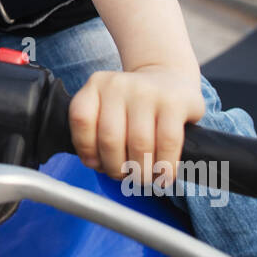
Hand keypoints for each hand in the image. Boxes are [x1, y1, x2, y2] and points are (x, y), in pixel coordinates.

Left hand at [67, 66, 205, 182]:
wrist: (171, 79)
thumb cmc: (135, 106)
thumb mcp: (108, 109)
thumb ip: (95, 133)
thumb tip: (95, 164)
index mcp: (97, 86)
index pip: (81, 120)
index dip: (87, 150)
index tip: (97, 164)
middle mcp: (119, 85)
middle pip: (110, 138)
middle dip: (116, 168)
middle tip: (125, 175)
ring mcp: (147, 91)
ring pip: (138, 144)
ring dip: (141, 171)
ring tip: (144, 176)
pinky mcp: (175, 102)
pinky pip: (167, 142)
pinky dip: (165, 166)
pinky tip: (165, 173)